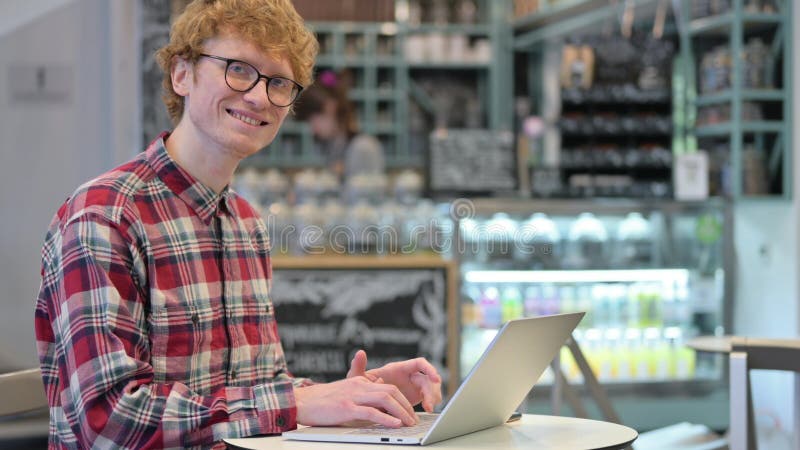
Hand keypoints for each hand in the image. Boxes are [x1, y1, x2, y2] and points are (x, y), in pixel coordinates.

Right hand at [294, 376, 416, 427]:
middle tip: (414, 419)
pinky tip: (395, 424)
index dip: (403, 400)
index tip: (410, 412)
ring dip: (401, 411)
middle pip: (391, 391)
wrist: (300, 401)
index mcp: (360, 382)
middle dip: (406, 406)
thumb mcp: (345, 392)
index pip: (388, 388)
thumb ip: (362, 392)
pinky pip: (371, 411)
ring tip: (409, 423)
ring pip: (385, 399)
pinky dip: (386, 418)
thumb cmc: (321, 400)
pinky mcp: (346, 408)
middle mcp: (359, 386)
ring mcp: (353, 396)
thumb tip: (379, 392)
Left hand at [347, 350, 442, 412]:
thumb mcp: (358, 379)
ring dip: (432, 398)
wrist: (364, 403)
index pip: (419, 363)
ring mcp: (413, 387)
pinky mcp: (415, 397)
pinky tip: (427, 411)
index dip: (429, 369)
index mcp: (398, 368)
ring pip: (431, 389)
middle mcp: (408, 376)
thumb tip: (360, 352)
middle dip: (432, 390)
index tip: (436, 379)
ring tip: (428, 409)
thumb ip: (358, 367)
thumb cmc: (362, 387)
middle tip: (430, 404)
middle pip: (428, 378)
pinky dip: (430, 403)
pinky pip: (429, 398)